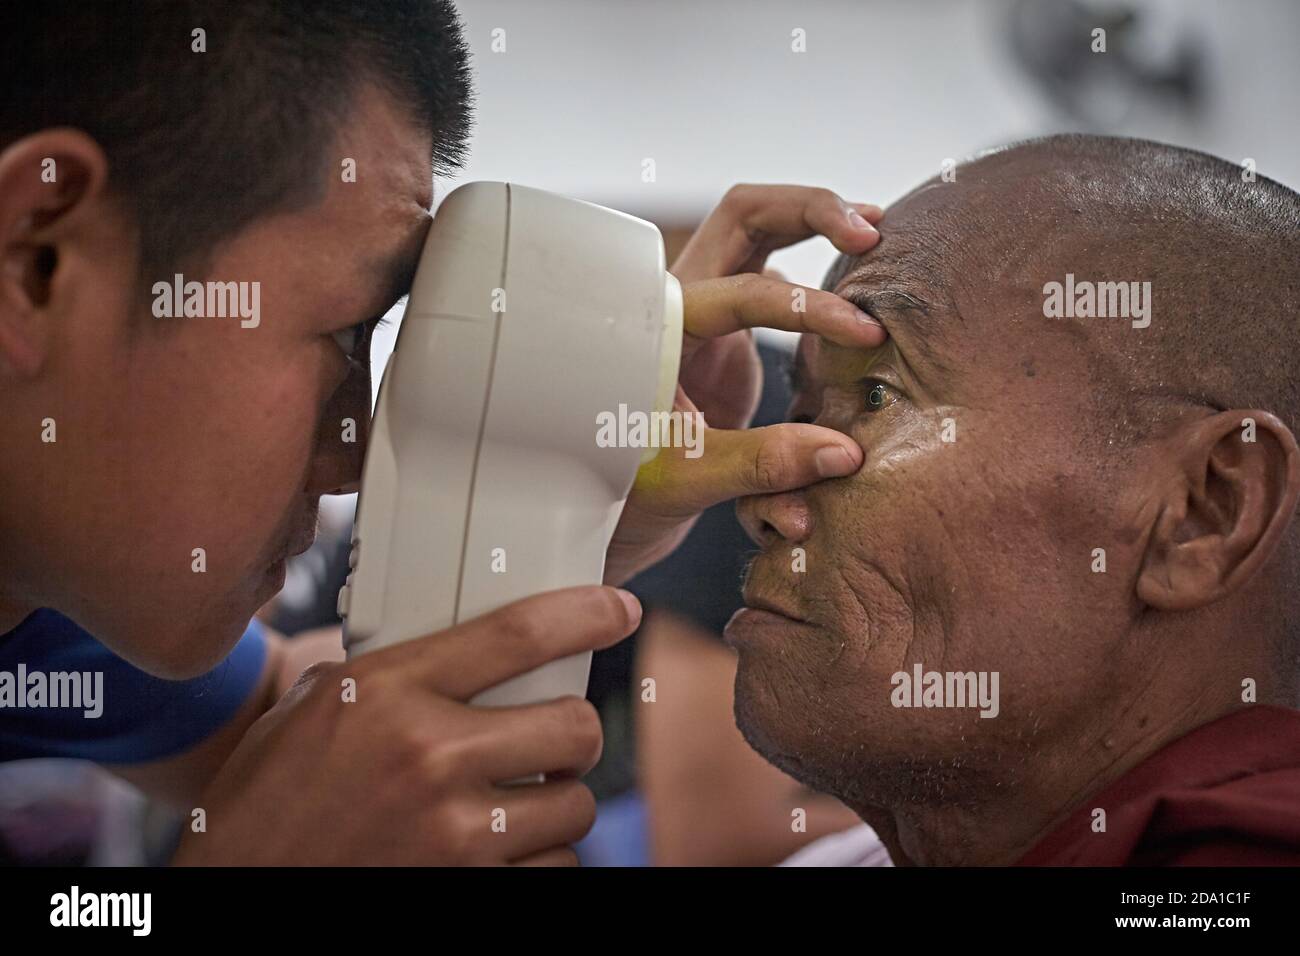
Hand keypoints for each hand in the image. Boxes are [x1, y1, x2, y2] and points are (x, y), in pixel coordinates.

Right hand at [172, 586, 640, 865]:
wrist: (238, 889)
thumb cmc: (266, 800)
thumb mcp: (317, 705)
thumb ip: (393, 673)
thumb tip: (466, 648)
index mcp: (392, 693)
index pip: (519, 634)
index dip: (587, 612)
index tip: (619, 609)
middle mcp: (431, 759)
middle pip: (575, 724)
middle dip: (576, 728)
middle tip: (554, 734)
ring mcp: (453, 835)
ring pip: (575, 806)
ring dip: (558, 801)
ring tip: (517, 799)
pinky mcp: (467, 892)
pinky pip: (553, 869)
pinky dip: (538, 859)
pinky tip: (502, 850)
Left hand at [604, 185, 885, 583]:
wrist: (610, 499)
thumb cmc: (628, 487)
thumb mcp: (690, 478)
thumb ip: (764, 463)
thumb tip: (847, 453)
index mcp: (660, 329)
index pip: (746, 293)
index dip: (812, 308)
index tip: (866, 333)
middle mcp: (681, 300)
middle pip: (745, 215)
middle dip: (810, 208)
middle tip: (872, 232)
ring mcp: (705, 307)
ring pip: (756, 229)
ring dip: (811, 218)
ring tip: (874, 230)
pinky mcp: (727, 326)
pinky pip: (770, 270)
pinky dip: (811, 257)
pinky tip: (856, 273)